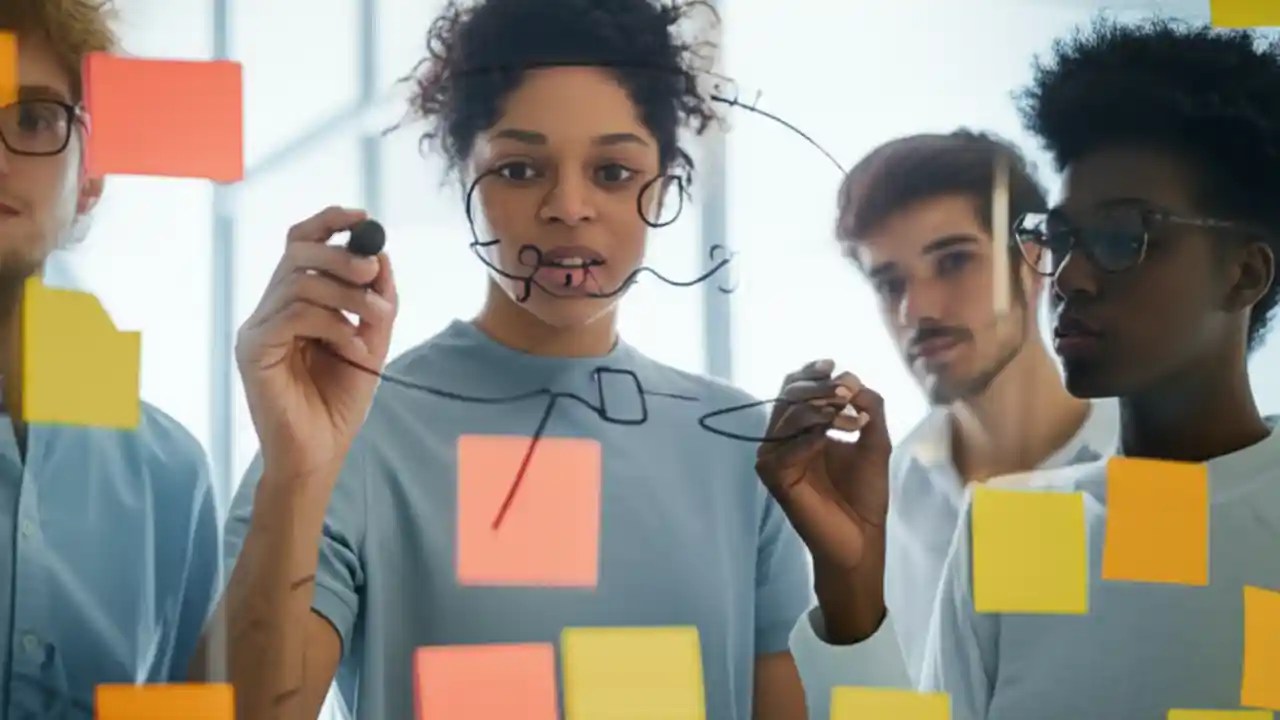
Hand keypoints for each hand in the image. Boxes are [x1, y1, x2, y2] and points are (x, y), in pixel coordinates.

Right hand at [235, 206, 398, 481]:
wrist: (321, 453)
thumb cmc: (339, 401)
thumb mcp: (370, 342)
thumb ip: (376, 301)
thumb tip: (381, 256)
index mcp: (294, 302)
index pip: (300, 244)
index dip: (328, 223)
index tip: (363, 217)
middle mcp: (270, 309)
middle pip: (297, 254)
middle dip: (341, 256)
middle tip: (372, 273)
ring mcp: (258, 329)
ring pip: (299, 283)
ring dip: (347, 296)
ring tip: (375, 321)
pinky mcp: (254, 351)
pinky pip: (293, 316)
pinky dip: (334, 325)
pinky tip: (355, 347)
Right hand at [755, 359, 890, 570]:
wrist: (862, 536)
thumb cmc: (866, 493)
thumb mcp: (875, 441)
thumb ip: (869, 407)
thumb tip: (851, 378)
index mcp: (805, 426)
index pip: (797, 388)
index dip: (812, 373)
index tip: (834, 367)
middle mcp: (785, 436)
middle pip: (789, 395)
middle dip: (820, 388)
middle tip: (847, 393)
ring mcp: (776, 456)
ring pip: (788, 415)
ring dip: (820, 409)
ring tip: (852, 421)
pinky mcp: (773, 475)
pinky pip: (784, 447)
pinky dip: (808, 438)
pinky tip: (828, 439)